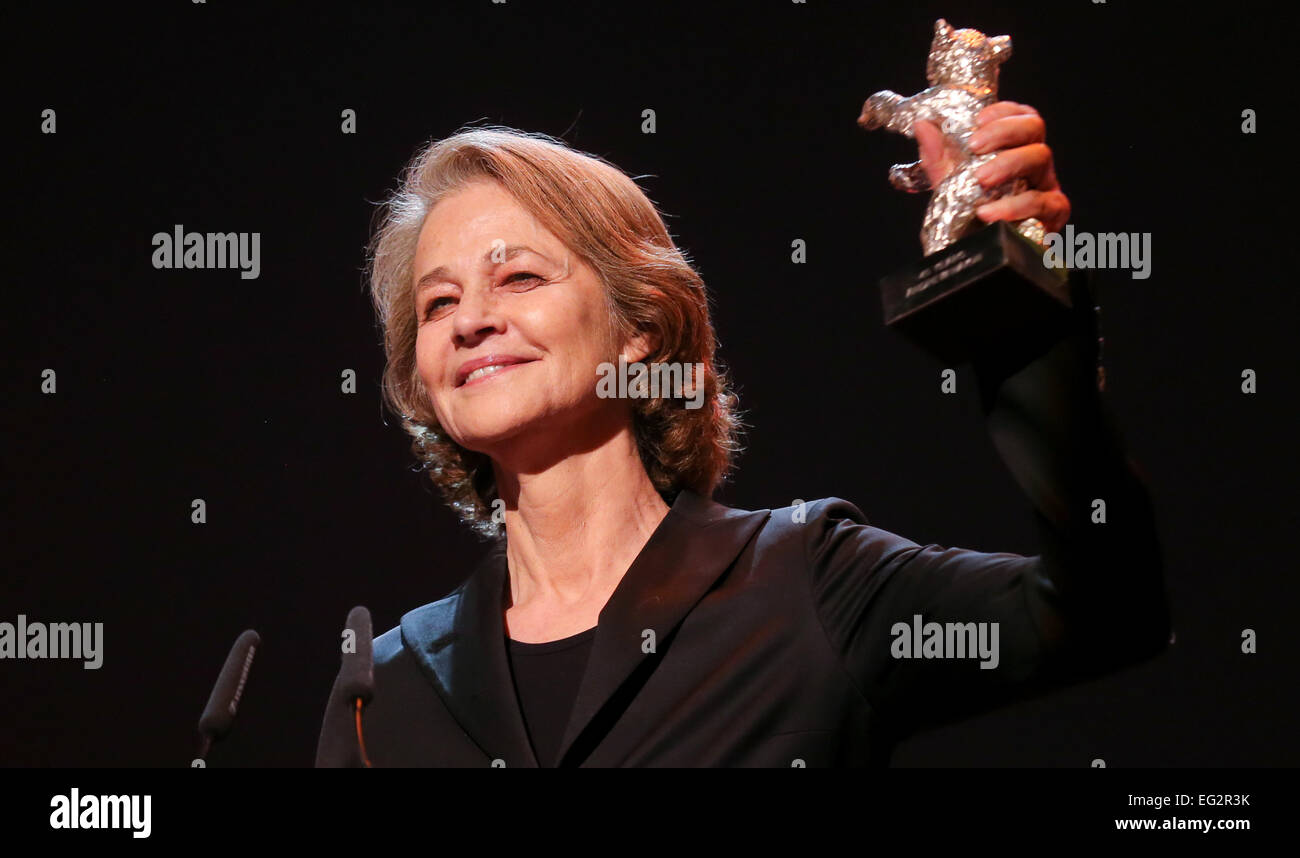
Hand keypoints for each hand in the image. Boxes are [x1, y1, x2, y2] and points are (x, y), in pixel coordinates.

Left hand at [914, 101, 1070, 232]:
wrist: (976, 257)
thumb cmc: (970, 219)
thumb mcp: (948, 184)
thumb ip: (937, 156)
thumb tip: (923, 125)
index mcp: (1014, 150)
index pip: (1019, 115)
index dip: (1002, 112)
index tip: (977, 121)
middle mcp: (1033, 164)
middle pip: (1034, 128)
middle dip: (1003, 131)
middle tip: (975, 146)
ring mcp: (1046, 186)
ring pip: (1040, 157)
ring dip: (1008, 163)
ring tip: (980, 180)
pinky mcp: (1053, 215)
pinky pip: (1044, 202)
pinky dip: (1016, 206)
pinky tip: (991, 213)